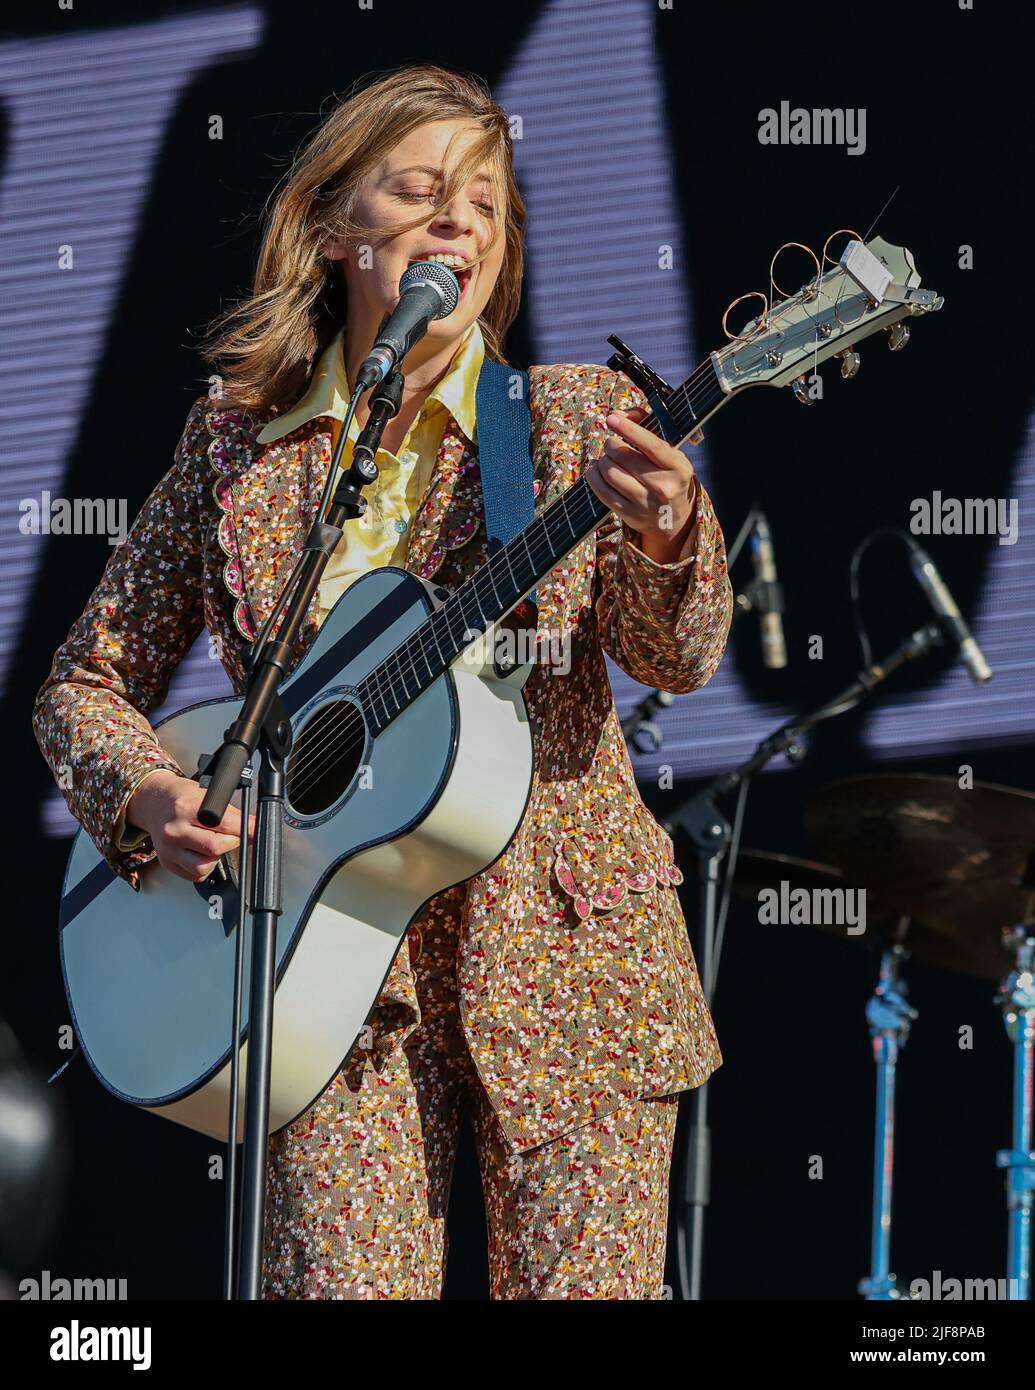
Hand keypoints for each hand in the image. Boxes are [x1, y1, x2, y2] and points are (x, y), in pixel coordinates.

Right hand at [126, 769, 255, 883]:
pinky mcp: (167, 863)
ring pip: (204, 867)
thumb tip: (253, 826)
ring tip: (214, 844)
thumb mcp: (205, 794)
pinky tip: (203, 853)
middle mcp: (174, 831)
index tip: (254, 829)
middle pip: (215, 847)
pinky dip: (204, 867)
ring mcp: (169, 849)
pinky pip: (194, 875)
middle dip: (233, 842)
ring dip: (216, 858)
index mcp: (185, 808)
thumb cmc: (180, 798)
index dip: (245, 828)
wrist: (154, 805)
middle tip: (235, 836)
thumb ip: (229, 812)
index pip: (225, 824)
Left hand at [586, 407, 700, 562]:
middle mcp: (663, 487)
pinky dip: (593, 476)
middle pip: (624, 456)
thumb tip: (616, 414)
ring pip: (610, 473)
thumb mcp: (668, 451)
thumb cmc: (668, 475)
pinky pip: (601, 491)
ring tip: (606, 458)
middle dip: (611, 444)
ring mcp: (645, 503)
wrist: (674, 518)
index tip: (611, 418)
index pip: (651, 445)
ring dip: (602, 460)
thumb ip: (645, 426)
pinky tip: (596, 470)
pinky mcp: (629, 515)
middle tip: (612, 444)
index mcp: (678, 468)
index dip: (629, 430)